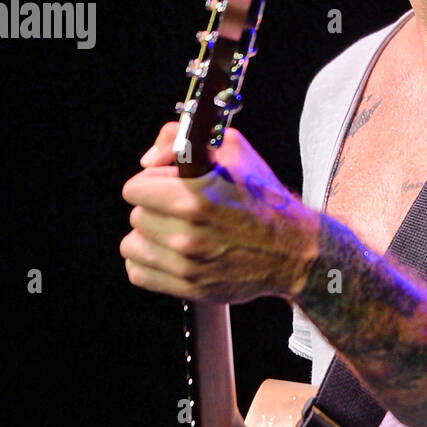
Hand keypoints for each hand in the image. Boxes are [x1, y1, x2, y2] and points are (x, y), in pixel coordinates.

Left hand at [120, 122, 316, 303]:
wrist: (294, 251)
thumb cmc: (263, 198)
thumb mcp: (233, 150)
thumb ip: (181, 140)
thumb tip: (148, 161)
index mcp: (195, 196)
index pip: (135, 188)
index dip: (152, 181)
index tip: (169, 184)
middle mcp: (188, 232)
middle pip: (136, 215)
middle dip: (154, 208)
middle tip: (180, 209)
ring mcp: (186, 264)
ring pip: (132, 244)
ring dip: (151, 236)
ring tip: (176, 231)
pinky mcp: (187, 287)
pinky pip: (137, 272)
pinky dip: (149, 263)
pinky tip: (171, 253)